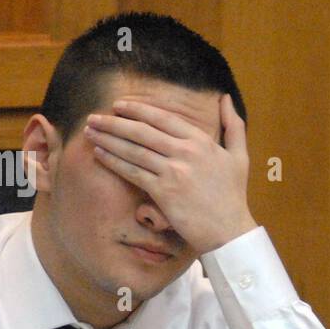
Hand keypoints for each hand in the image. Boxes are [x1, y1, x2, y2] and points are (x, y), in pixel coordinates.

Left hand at [85, 93, 256, 253]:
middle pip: (142, 131)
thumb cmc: (233, 196)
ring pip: (133, 149)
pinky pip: (132, 172)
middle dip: (114, 122)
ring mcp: (173, 171)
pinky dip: (113, 161)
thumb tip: (225, 98)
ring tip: (90, 132)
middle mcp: (186, 152)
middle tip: (94, 117)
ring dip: (108, 139)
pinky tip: (100, 154)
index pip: (163, 118)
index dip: (137, 110)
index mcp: (201, 141)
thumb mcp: (239, 156)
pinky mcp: (163, 192)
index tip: (119, 105)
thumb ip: (233, 125)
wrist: (229, 230)